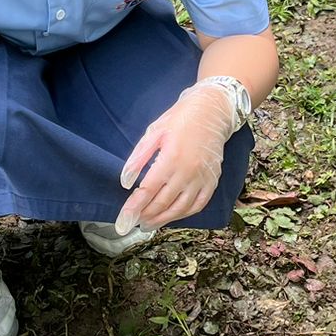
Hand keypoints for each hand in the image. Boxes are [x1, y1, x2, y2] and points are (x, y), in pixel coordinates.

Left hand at [117, 82, 240, 233]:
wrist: (213, 111)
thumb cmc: (180, 118)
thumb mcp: (154, 132)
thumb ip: (138, 158)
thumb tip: (126, 182)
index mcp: (170, 159)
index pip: (147, 191)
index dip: (133, 209)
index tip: (122, 222)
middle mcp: (187, 172)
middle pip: (162, 203)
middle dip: (145, 216)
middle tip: (133, 223)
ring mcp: (202, 178)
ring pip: (180, 208)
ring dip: (163, 220)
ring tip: (149, 224)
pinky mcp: (212, 180)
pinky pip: (198, 205)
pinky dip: (184, 214)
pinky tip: (173, 216)